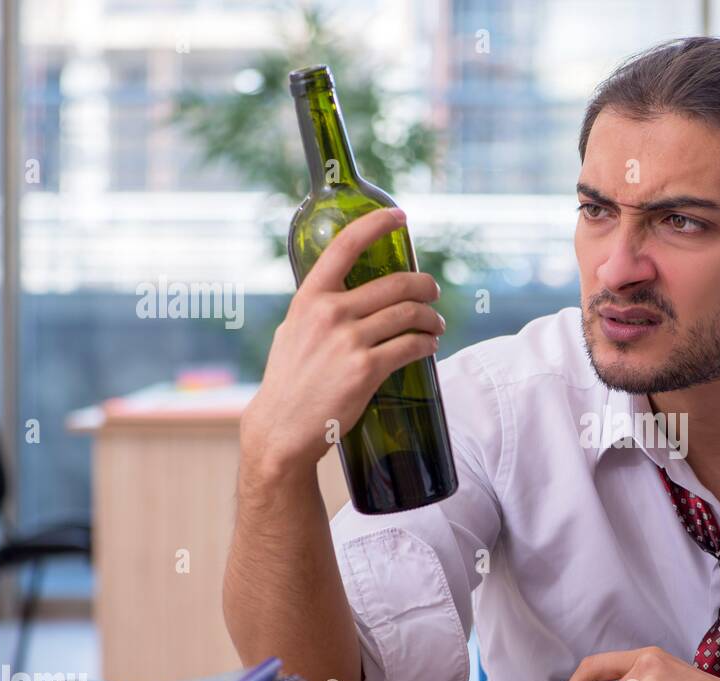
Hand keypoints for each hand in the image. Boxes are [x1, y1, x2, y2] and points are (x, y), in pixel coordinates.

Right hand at [241, 207, 445, 476]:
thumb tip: (345, 293)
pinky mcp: (366, 369)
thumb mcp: (294, 330)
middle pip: (397, 284)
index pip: (346, 246)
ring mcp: (349, 341)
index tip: (399, 216)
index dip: (377, 225)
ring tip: (437, 325)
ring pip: (410, 315)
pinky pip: (412, 347)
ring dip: (433, 318)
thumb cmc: (289, 380)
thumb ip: (318, 308)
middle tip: (433, 294)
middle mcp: (330, 312)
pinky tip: (429, 346)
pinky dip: (428, 344)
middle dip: (425, 287)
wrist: (282, 427)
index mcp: (310, 297)